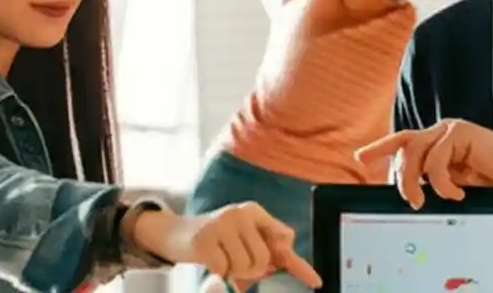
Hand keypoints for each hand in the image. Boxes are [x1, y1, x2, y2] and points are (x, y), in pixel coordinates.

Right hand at [130, 204, 321, 289]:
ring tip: (223, 259)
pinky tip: (211, 260)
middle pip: (265, 258)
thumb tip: (279, 263)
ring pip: (246, 265)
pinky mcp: (205, 238)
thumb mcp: (244, 238)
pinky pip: (224, 269)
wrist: (176, 233)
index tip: (316, 282)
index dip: (300, 264)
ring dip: (234, 271)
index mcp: (255, 212)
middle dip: (252, 270)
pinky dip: (218, 271)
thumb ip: (265, 249)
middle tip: (237, 264)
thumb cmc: (217, 239)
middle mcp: (241, 212)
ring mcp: (222, 223)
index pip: (284, 239)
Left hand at [355, 119, 492, 208]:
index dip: (381, 147)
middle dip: (398, 173)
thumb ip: (435, 184)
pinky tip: (457, 193)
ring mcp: (452, 131)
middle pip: (404, 145)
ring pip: (414, 150)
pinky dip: (440, 182)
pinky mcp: (462, 132)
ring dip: (413, 180)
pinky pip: (435, 158)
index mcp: (439, 146)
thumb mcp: (458, 187)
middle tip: (409, 200)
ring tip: (425, 200)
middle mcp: (442, 135)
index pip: (403, 141)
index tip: (361, 158)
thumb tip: (409, 195)